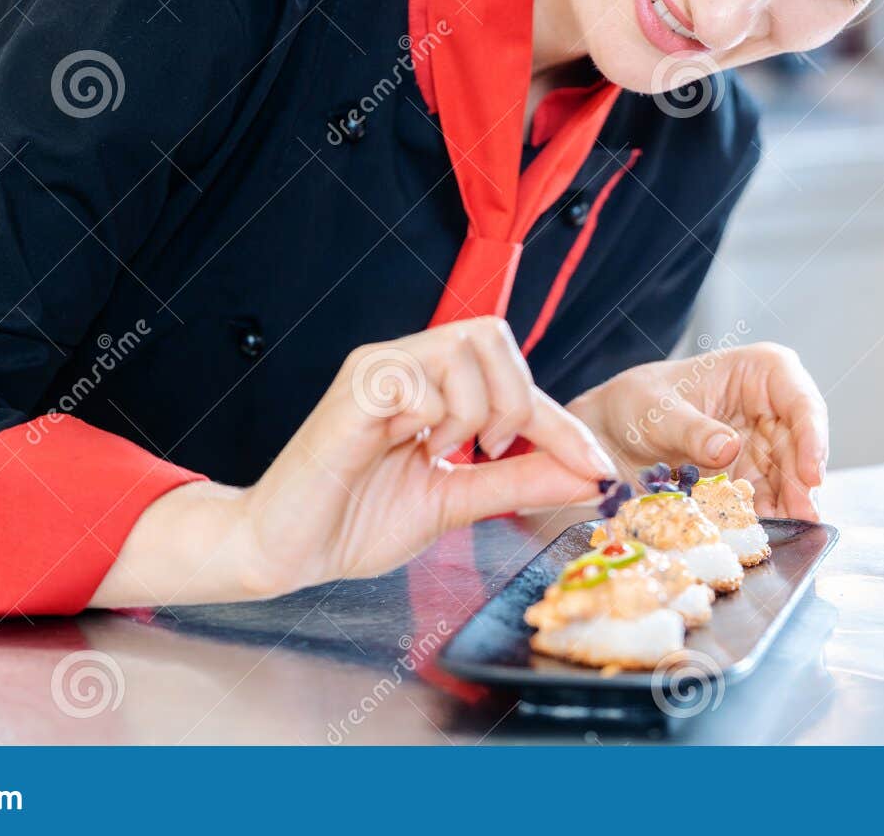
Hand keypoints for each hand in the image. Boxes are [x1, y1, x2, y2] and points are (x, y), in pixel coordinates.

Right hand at [239, 318, 616, 593]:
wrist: (286, 551)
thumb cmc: (356, 521)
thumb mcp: (456, 501)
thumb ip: (517, 482)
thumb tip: (588, 477)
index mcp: (429, 384)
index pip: (513, 372)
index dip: (561, 420)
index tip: (598, 468)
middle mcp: (403, 364)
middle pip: (491, 333)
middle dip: (515, 401)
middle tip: (491, 452)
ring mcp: (375, 372)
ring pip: (460, 350)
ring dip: (471, 412)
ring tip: (436, 451)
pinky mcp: (350, 393)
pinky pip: (414, 379)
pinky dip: (429, 417)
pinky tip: (407, 448)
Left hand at [567, 342, 826, 519]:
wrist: (615, 432)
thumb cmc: (639, 402)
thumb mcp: (657, 411)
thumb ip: (692, 429)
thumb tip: (729, 448)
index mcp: (759, 372)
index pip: (801, 400)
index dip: (813, 436)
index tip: (810, 473)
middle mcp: (771, 407)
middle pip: (802, 446)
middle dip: (803, 484)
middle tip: (801, 518)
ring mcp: (764, 444)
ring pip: (791, 478)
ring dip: (790, 507)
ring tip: (786, 534)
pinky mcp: (751, 477)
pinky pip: (767, 498)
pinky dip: (766, 517)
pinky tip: (761, 534)